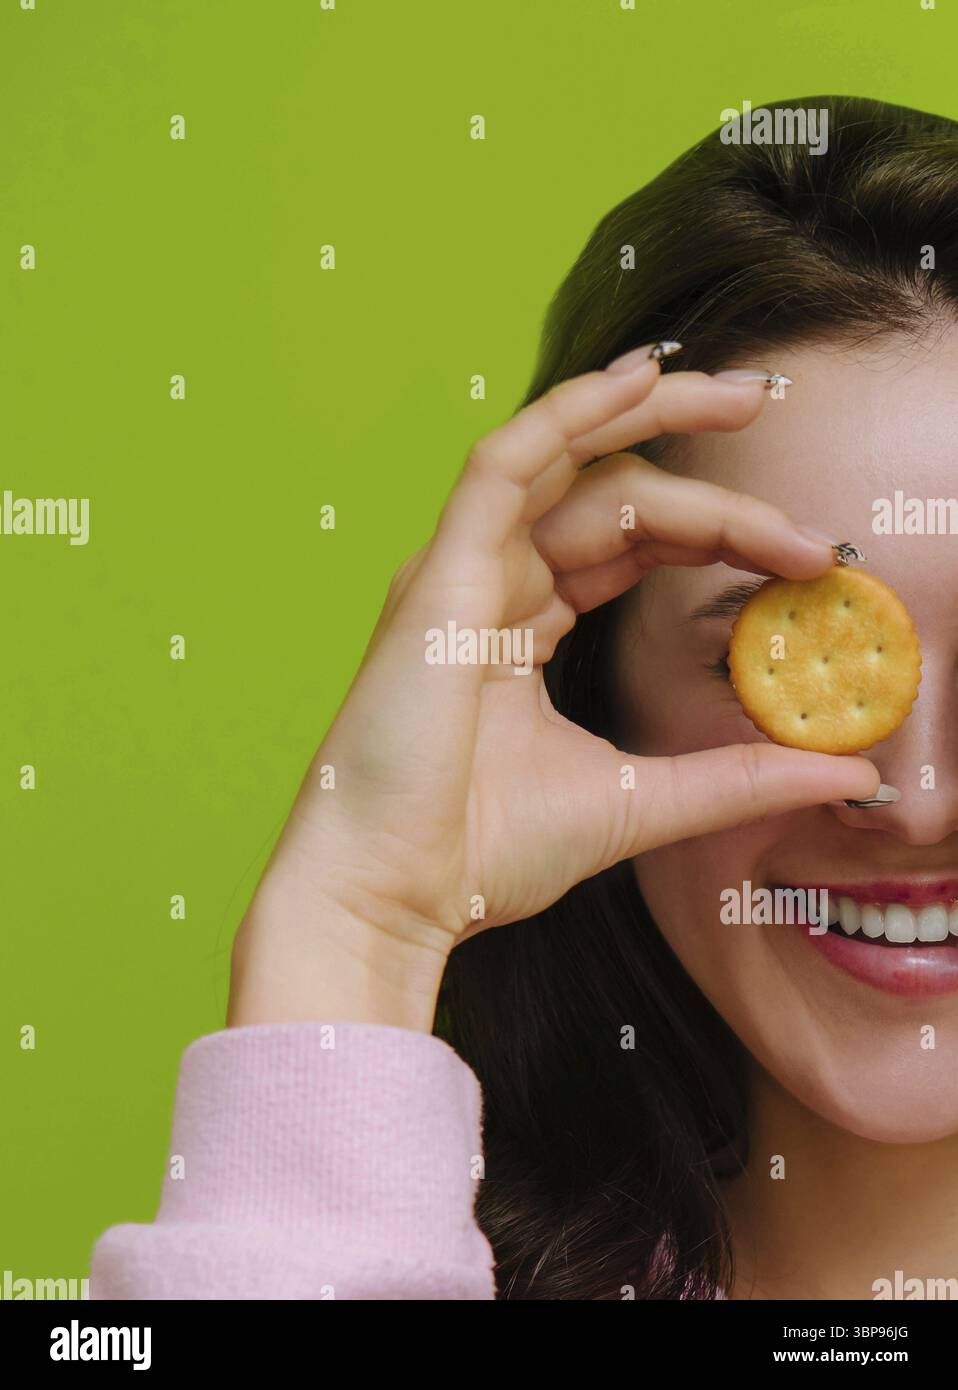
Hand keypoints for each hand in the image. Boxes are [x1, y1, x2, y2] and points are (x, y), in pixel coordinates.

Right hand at [227, 348, 880, 1029]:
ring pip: (569, 467)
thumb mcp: (641, 801)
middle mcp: (489, 584)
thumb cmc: (481, 852)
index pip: (628, 545)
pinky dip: (568, 416)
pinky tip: (640, 382)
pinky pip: (503, 465)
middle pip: (608, 495)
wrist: (392, 894)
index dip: (718, 534)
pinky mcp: (439, 575)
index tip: (808, 555)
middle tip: (790, 463)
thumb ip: (738, 777)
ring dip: (656, 419)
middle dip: (709, 474)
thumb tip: (848, 775)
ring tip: (747, 395)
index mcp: (520, 626)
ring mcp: (459, 573)